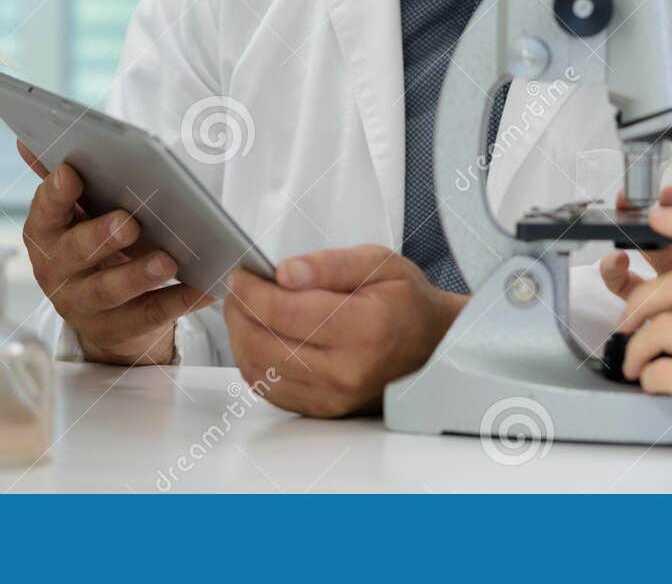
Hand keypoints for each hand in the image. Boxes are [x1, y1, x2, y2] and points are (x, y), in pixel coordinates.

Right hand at [18, 140, 211, 365]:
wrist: (102, 313)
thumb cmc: (90, 247)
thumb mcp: (74, 216)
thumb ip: (59, 181)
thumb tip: (26, 140)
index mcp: (46, 235)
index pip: (44, 212)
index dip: (55, 194)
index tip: (71, 173)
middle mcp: (58, 272)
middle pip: (75, 254)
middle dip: (101, 236)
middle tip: (130, 222)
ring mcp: (85, 306)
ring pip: (109, 291)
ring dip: (138, 274)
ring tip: (168, 260)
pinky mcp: (118, 329)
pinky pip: (149, 316)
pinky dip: (178, 302)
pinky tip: (203, 288)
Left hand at [223, 245, 464, 417]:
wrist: (432, 346)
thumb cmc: (405, 302)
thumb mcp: (378, 263)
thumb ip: (329, 264)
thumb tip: (285, 272)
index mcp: (365, 327)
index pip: (284, 311)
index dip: (251, 290)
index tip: (242, 274)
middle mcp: (348, 370)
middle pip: (263, 342)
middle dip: (239, 311)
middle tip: (238, 289)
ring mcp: (334, 396)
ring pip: (259, 369)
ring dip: (240, 336)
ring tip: (245, 309)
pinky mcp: (323, 409)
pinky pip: (269, 389)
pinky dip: (253, 360)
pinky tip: (259, 336)